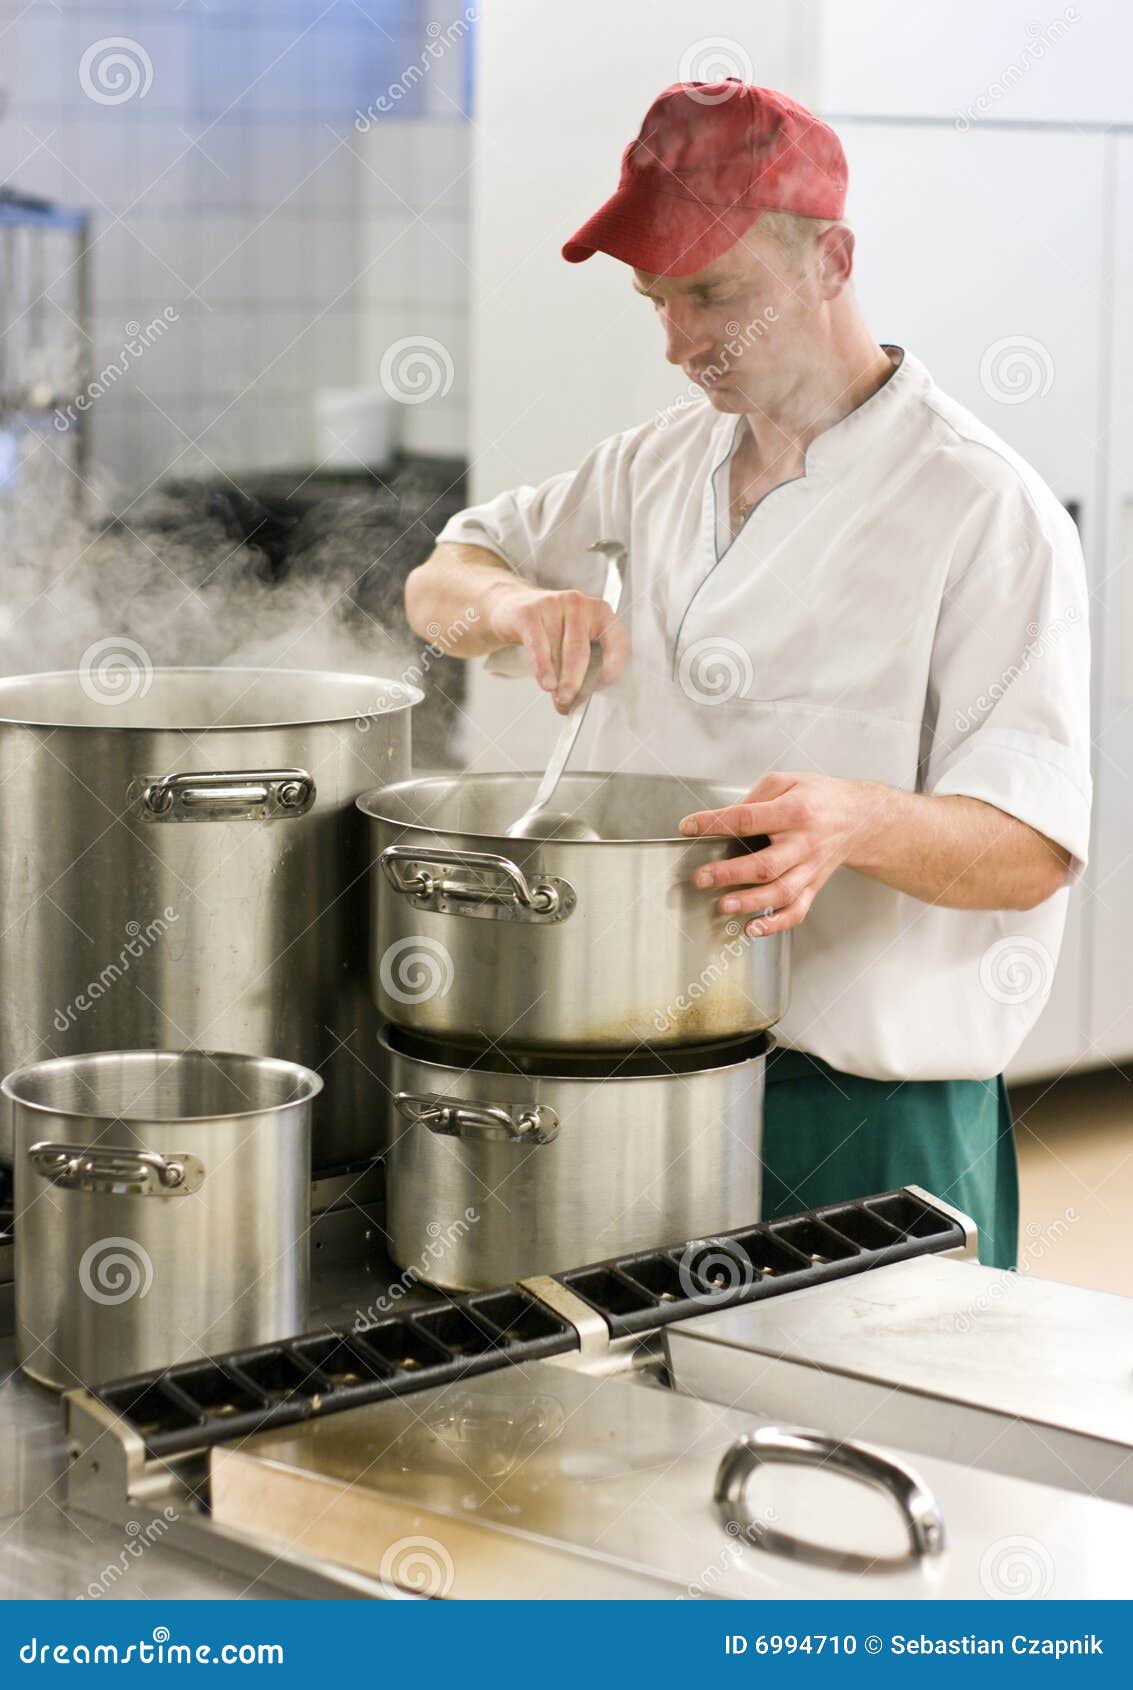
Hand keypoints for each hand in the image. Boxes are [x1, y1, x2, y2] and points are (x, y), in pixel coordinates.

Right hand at [484, 580, 628, 711]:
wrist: (511, 608)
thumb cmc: (549, 631)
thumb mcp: (571, 642)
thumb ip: (581, 666)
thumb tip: (577, 699)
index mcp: (600, 612)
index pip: (617, 640)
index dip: (612, 667)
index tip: (600, 687)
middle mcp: (579, 604)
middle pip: (581, 649)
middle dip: (575, 681)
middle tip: (570, 700)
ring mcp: (554, 604)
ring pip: (557, 651)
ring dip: (556, 679)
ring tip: (556, 697)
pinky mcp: (530, 612)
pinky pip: (538, 646)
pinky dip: (543, 668)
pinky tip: (546, 683)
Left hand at [679, 771, 880, 934]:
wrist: (859, 817)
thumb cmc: (819, 798)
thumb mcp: (788, 781)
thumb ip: (756, 796)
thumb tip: (727, 816)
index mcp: (794, 812)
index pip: (747, 819)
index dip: (714, 823)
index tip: (688, 826)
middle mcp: (803, 843)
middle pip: (765, 865)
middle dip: (729, 874)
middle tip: (702, 878)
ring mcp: (810, 869)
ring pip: (780, 893)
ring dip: (750, 903)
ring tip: (723, 906)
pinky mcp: (813, 886)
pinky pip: (797, 911)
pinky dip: (776, 924)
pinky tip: (754, 928)